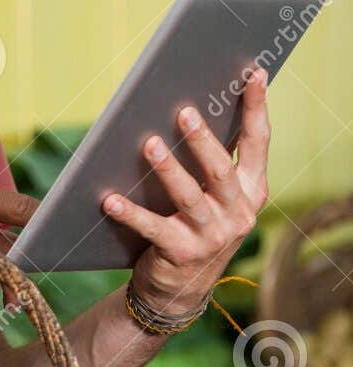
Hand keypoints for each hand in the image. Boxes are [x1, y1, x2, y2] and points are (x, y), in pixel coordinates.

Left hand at [102, 68, 269, 317]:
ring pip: (190, 197)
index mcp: (252, 190)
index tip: (253, 74)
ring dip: (168, 170)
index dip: (256, 108)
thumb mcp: (213, 197)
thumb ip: (212, 162)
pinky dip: (130, 213)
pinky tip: (109, 199)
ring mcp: (213, 235)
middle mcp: (239, 212)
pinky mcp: (183, 254)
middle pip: (221, 169)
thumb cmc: (193, 228)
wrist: (179, 291)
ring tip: (148, 145)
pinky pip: (153, 228)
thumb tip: (187, 108)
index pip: (258, 142)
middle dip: (203, 139)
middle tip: (184, 111)